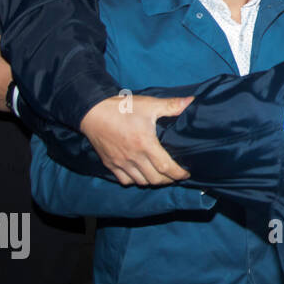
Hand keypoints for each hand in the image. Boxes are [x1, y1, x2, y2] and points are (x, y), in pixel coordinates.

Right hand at [79, 94, 193, 185]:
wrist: (92, 112)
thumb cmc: (122, 108)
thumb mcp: (149, 104)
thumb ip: (171, 105)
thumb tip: (191, 101)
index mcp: (145, 144)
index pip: (166, 167)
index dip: (178, 174)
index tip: (186, 174)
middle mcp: (133, 157)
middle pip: (155, 179)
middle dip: (168, 180)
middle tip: (175, 175)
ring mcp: (120, 162)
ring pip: (141, 182)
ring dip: (153, 181)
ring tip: (160, 175)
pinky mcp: (110, 164)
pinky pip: (125, 180)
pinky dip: (135, 181)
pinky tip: (140, 174)